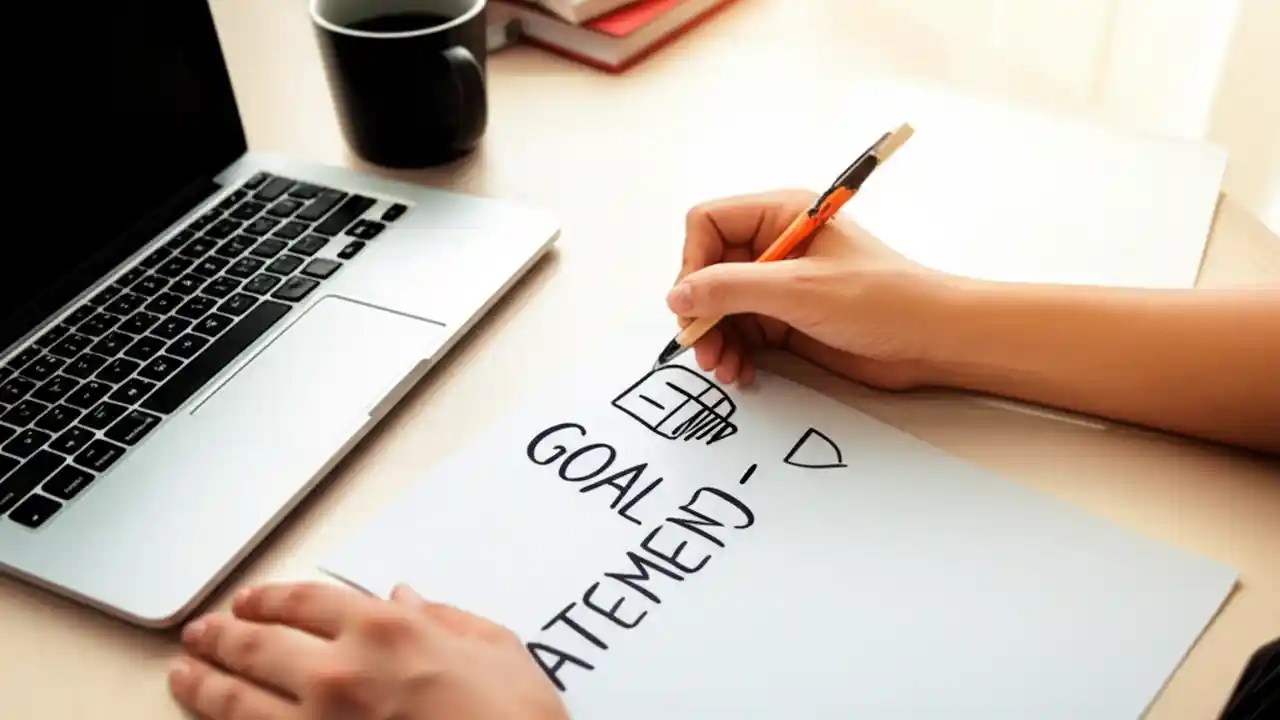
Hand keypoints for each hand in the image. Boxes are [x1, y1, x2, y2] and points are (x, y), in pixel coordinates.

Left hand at [168, 581, 567, 719]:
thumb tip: (409, 599)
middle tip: (201, 632)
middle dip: (221, 636)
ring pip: (238, 702)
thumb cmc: (515, 718)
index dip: (270, 598)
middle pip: (257, 645)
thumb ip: (444, 617)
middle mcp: (341, 674)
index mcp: (385, 630)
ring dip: (204, 684)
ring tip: (183, 674)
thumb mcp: (495, 647)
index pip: (305, 602)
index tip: (251, 600)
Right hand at [668, 189, 953, 389]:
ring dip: (715, 338)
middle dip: (702, 311)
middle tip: (703, 348)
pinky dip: (735, 353)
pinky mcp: (787, 319)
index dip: (693, 264)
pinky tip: (742, 372)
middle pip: (709, 271)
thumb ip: (731, 289)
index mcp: (780, 214)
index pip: (708, 225)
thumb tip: (677, 297)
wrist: (932, 340)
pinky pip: (742, 332)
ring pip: (721, 307)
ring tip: (724, 368)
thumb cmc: (882, 300)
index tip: (693, 304)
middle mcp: (775, 245)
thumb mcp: (798, 290)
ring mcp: (780, 284)